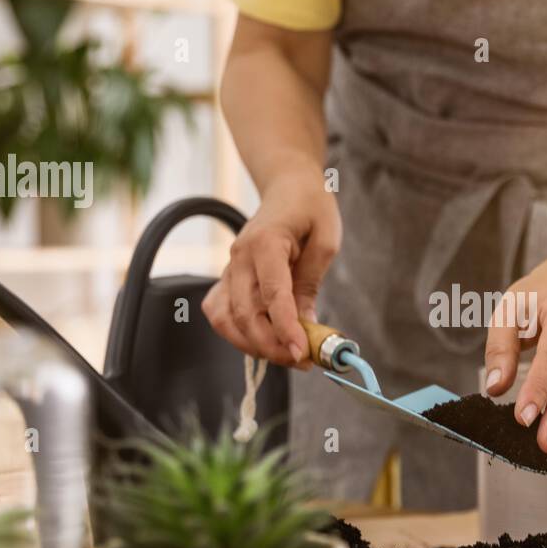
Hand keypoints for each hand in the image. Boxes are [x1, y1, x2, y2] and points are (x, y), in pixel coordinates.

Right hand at [202, 170, 340, 366]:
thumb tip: (305, 325)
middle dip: (273, 345)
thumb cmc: (311, 209)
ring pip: (227, 319)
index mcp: (265, 242)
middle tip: (303, 360)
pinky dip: (237, 333)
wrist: (288, 187)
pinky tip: (263, 340)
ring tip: (286, 354)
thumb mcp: (326, 241)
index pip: (272, 294)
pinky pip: (221, 313)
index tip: (302, 352)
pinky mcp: (228, 278)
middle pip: (245, 314)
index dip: (285, 328)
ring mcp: (229, 268)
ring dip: (254, 344)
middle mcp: (239, 256)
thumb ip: (311, 283)